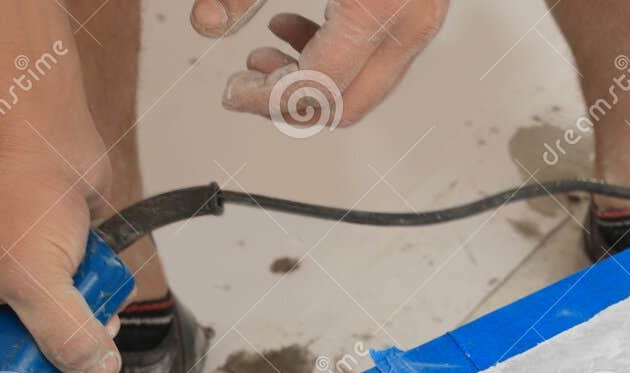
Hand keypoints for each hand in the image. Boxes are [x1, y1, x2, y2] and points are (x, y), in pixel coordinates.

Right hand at [0, 129, 120, 372]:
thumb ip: (65, 336)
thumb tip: (94, 370)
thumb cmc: (16, 189)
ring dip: (77, 335)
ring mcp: (15, 287)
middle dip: (43, 367)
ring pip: (46, 339)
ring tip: (89, 318)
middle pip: (4, 365)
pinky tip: (100, 292)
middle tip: (65, 365)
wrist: (48, 136)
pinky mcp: (51, 272)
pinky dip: (91, 308)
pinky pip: (73, 311)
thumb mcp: (37, 282)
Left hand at [195, 0, 448, 129]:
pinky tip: (298, 32)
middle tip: (245, 84)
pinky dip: (337, 62)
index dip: (264, 100)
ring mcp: (423, 19)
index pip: (316, 90)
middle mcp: (410, 22)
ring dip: (309, 86)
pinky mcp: (421, 11)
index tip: (232, 92)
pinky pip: (379, 62)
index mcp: (378, 8)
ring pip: (363, 92)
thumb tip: (206, 23)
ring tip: (266, 55)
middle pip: (344, 106)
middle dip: (286, 104)